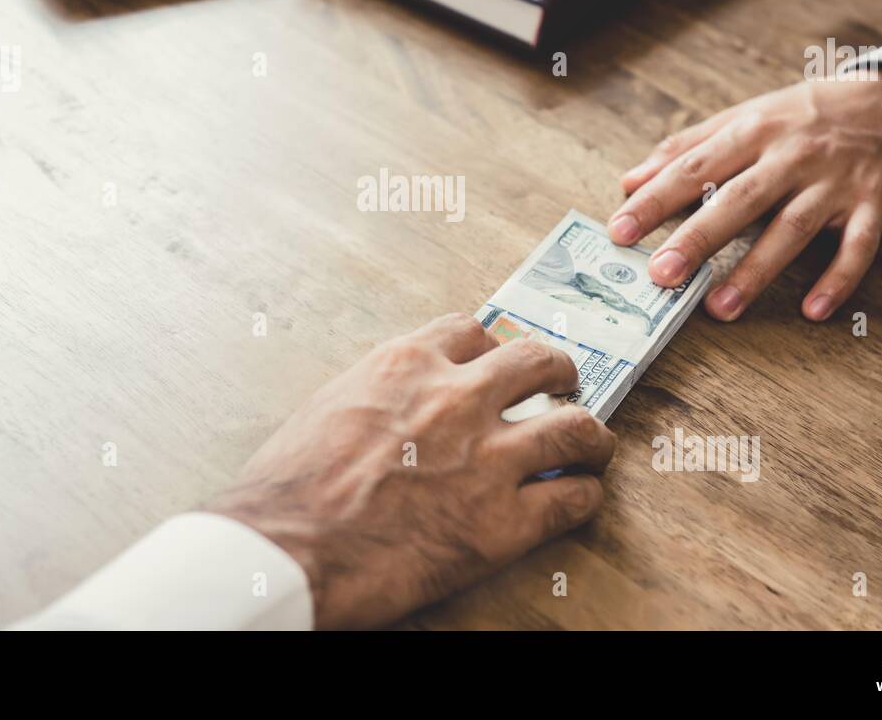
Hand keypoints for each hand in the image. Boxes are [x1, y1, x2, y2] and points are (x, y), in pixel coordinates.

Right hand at [207, 313, 614, 628]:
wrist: (288, 549)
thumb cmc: (288, 490)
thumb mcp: (327, 407)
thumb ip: (376, 394)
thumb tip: (394, 405)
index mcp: (406, 365)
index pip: (471, 330)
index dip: (492, 347)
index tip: (497, 361)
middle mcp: (456, 399)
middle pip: (538, 361)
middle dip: (559, 371)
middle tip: (564, 386)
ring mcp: (487, 459)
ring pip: (575, 427)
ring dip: (591, 435)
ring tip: (593, 445)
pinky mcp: (503, 523)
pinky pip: (572, 500)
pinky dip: (583, 497)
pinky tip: (579, 499)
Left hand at [609, 77, 881, 321]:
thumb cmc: (802, 118)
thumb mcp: (743, 118)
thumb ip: (685, 149)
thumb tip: (628, 182)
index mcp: (752, 131)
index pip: (693, 167)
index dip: (654, 200)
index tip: (619, 231)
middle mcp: (791, 156)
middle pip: (738, 200)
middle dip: (698, 238)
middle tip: (661, 274)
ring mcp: (834, 182)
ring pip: (792, 228)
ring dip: (756, 270)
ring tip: (719, 308)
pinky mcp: (874, 205)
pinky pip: (859, 247)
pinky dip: (838, 279)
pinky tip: (814, 310)